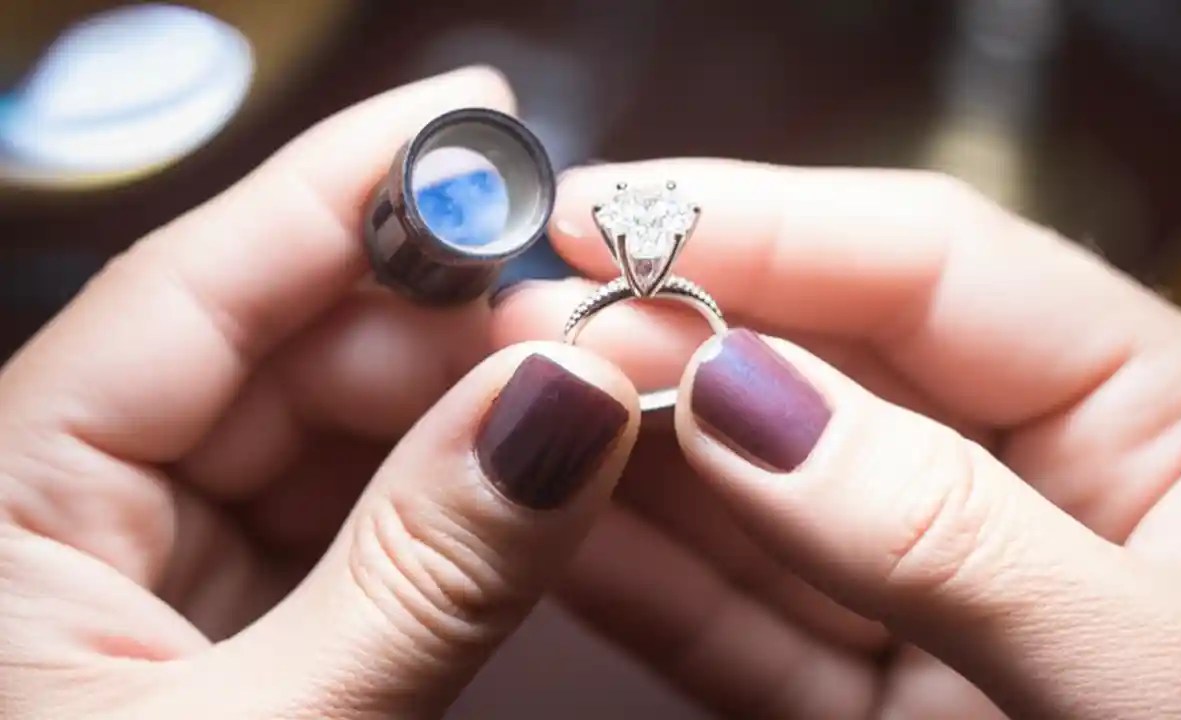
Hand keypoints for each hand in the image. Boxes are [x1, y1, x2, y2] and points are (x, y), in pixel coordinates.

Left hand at [0, 68, 641, 718]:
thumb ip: (423, 577)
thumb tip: (567, 401)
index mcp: (0, 510)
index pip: (183, 287)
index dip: (345, 187)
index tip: (478, 119)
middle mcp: (63, 510)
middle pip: (276, 352)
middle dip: (444, 332)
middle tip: (585, 332)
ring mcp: (143, 566)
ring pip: (326, 432)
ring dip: (460, 417)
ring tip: (577, 410)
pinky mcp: (214, 622)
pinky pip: (343, 516)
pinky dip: (443, 500)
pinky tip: (521, 484)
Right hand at [495, 160, 1180, 718]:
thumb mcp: (1157, 677)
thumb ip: (951, 533)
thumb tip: (749, 403)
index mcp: (1173, 419)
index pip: (941, 266)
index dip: (765, 225)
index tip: (610, 218)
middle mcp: (1047, 493)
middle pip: (834, 367)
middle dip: (675, 334)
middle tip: (533, 314)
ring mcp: (952, 598)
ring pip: (768, 498)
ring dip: (637, 450)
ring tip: (514, 397)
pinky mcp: (887, 697)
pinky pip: (752, 624)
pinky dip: (651, 579)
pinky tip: (563, 526)